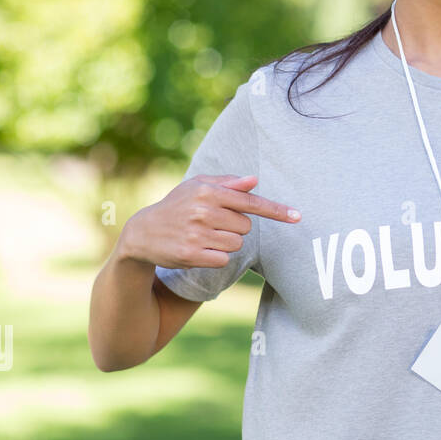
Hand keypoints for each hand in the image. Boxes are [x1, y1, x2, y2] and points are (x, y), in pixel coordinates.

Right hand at [121, 174, 299, 268]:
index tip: (297, 216)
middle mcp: (203, 211)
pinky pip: (223, 259)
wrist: (143, 233)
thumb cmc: (177, 205)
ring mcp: (196, 234)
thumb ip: (228, 183)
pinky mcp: (191, 255)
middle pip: (246, 226)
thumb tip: (254, 180)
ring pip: (236, 243)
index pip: (250, 202)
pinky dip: (216, 256)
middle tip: (212, 224)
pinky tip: (199, 249)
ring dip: (225, 242)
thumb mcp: (197, 187)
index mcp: (208, 191)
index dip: (276, 211)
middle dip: (234, 227)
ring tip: (204, 236)